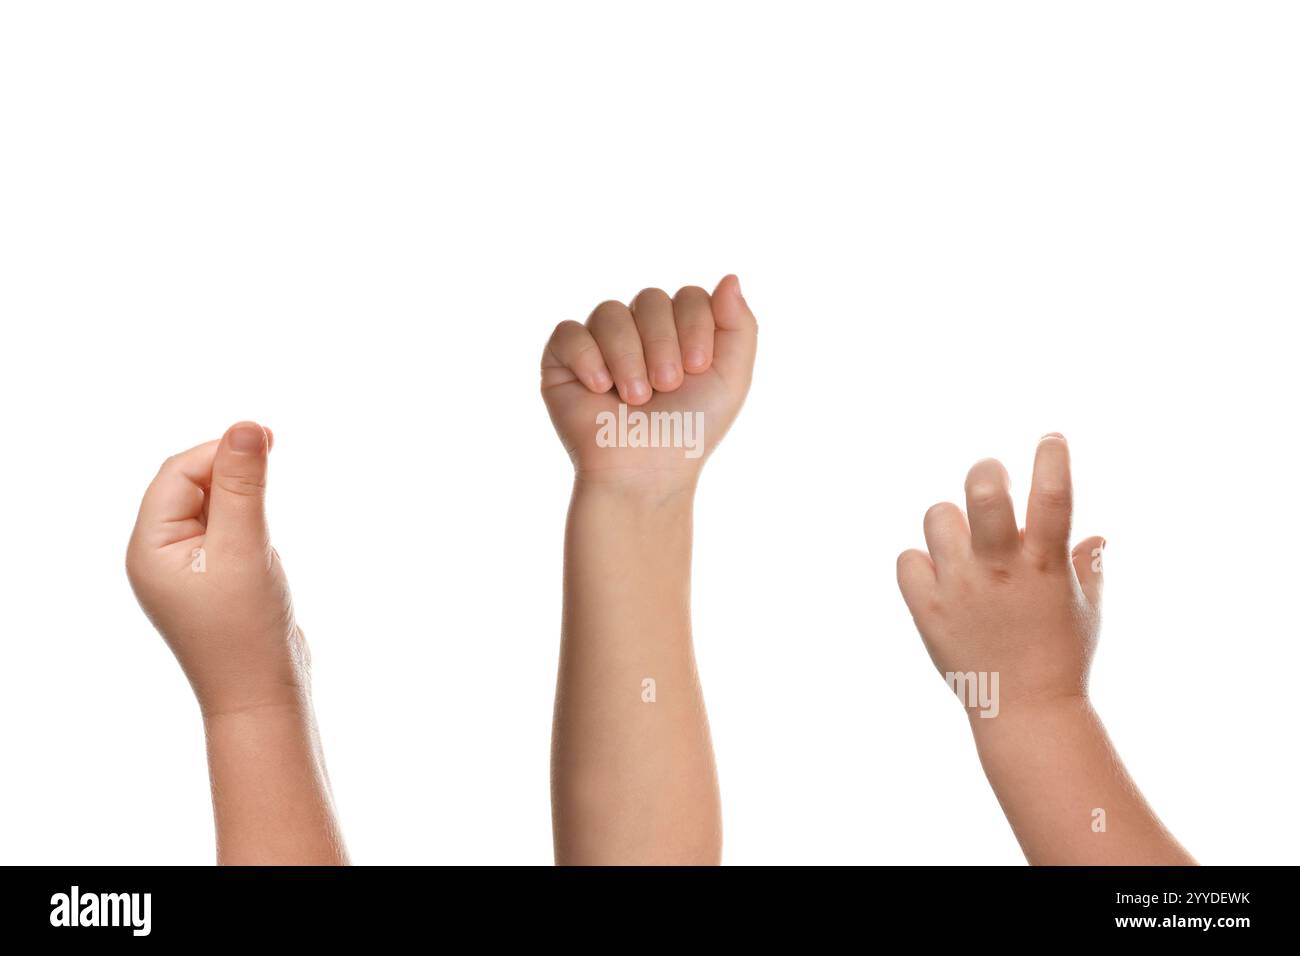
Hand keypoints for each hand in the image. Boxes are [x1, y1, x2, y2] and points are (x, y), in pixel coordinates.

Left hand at [126, 422, 307, 717]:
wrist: (262, 698)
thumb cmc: (247, 629)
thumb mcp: (247, 547)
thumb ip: (243, 485)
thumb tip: (246, 425)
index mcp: (149, 549)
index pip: (178, 475)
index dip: (219, 450)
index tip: (268, 438)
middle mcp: (159, 558)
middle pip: (190, 487)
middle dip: (230, 469)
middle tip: (275, 452)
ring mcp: (187, 572)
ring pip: (211, 508)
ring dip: (241, 495)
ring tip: (270, 506)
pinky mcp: (214, 583)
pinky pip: (225, 533)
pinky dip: (248, 521)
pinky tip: (268, 540)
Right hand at [541, 275, 756, 493]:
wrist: (646, 472)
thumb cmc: (689, 430)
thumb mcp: (731, 378)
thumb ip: (740, 325)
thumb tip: (730, 276)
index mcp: (677, 330)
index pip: (689, 296)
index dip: (695, 326)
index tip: (698, 369)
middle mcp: (637, 331)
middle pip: (649, 299)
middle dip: (663, 344)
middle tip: (667, 387)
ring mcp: (598, 343)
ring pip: (610, 312)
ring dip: (628, 357)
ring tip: (635, 398)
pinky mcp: (562, 361)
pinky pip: (569, 333)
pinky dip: (588, 359)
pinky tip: (600, 389)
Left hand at [896, 434, 1104, 717]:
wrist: (1025, 714)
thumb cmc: (1061, 656)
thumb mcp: (1085, 608)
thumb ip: (1086, 565)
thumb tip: (1098, 535)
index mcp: (1046, 566)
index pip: (1053, 498)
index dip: (1052, 459)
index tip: (1051, 437)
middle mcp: (1000, 571)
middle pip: (983, 493)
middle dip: (986, 471)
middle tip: (992, 479)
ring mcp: (959, 588)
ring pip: (938, 516)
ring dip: (951, 521)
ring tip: (964, 544)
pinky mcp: (926, 609)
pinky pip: (907, 559)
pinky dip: (921, 563)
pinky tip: (939, 578)